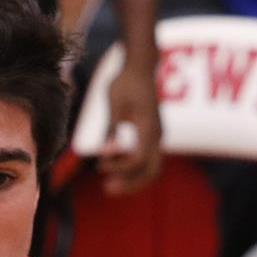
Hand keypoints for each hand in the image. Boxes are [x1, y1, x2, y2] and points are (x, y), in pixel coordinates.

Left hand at [97, 56, 162, 194]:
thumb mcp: (114, 103)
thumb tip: (105, 151)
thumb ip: (110, 128)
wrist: (140, 67)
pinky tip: (113, 165)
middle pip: (150, 171)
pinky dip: (133, 168)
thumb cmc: (125, 82)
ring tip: (109, 184)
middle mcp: (157, 135)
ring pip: (151, 168)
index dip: (119, 167)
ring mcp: (157, 136)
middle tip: (107, 189)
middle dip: (130, 183)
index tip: (99, 164)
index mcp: (148, 128)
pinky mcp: (153, 135)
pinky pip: (147, 159)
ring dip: (132, 179)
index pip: (138, 159)